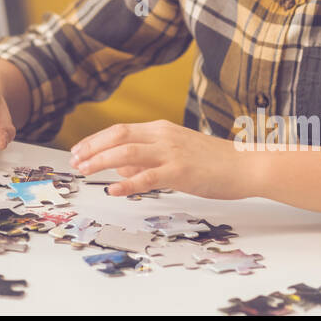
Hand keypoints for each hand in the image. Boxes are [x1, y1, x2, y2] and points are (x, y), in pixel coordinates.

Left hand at [69, 119, 257, 198]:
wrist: (246, 165)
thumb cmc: (213, 162)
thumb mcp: (176, 154)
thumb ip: (147, 159)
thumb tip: (118, 168)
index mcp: (160, 129)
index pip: (119, 130)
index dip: (94, 140)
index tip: (77, 151)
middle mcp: (163, 136)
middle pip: (117, 136)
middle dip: (91, 149)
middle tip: (74, 162)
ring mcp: (171, 152)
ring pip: (127, 153)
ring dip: (101, 162)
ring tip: (84, 173)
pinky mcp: (181, 172)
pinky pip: (147, 177)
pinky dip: (127, 183)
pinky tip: (112, 190)